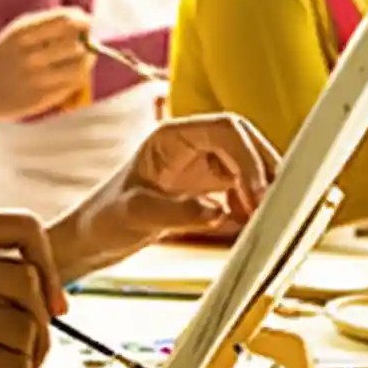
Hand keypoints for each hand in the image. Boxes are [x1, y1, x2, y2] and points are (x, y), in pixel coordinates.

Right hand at [0, 8, 95, 121]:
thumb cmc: (4, 58)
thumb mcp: (15, 33)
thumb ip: (45, 23)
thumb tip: (82, 18)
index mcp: (22, 33)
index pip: (65, 20)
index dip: (83, 20)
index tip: (87, 22)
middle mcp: (29, 55)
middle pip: (76, 43)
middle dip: (86, 41)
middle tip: (85, 42)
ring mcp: (36, 79)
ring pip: (80, 66)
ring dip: (87, 60)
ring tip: (83, 58)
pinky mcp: (42, 98)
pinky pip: (73, 84)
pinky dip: (78, 77)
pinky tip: (71, 73)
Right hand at [0, 213, 66, 367]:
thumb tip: (50, 285)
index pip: (22, 226)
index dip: (48, 263)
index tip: (53, 301)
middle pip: (29, 280)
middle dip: (41, 319)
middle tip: (32, 346)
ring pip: (27, 325)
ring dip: (30, 353)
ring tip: (6, 364)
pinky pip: (18, 364)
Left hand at [49, 113, 277, 279]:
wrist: (92, 238)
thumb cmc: (104, 220)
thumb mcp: (134, 216)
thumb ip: (176, 213)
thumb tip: (218, 212)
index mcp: (170, 137)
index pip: (225, 128)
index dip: (249, 156)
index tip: (260, 192)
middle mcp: (189, 143)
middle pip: (244, 141)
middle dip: (264, 169)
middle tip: (274, 206)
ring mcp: (199, 163)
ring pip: (247, 162)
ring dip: (262, 186)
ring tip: (265, 217)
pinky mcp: (204, 185)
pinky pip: (241, 185)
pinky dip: (252, 201)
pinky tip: (248, 223)